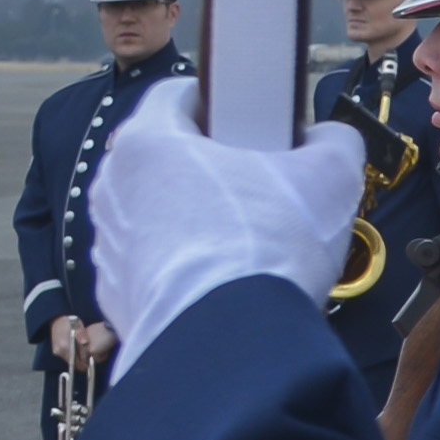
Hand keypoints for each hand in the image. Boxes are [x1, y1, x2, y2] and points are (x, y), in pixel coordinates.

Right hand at [49, 318, 117, 370]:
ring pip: (70, 361)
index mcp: (65, 346)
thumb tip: (85, 343)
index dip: (85, 363)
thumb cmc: (70, 322)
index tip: (92, 360)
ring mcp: (57, 352)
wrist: (56, 319)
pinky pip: (67, 357)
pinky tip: (79, 349)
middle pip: (74, 363)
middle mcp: (59, 352)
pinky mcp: (56, 351)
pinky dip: (74, 355)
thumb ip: (81, 334)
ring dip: (78, 358)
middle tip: (91, 356)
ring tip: (85, 352)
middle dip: (83, 361)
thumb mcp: (78, 326)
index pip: (77, 363)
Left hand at [88, 81, 367, 375]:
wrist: (228, 345)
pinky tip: (223, 283)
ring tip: (246, 241)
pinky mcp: (112, 293)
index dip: (222, 100)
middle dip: (208, 164)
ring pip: (154, 210)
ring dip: (192, 216)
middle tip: (260, 184)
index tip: (254, 122)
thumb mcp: (332, 173)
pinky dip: (181, 265)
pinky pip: (151, 263)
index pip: (176, 94)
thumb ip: (333, 139)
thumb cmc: (266, 247)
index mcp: (149, 140)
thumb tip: (326, 140)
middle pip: (163, 155)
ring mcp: (107, 244)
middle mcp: (112, 185)